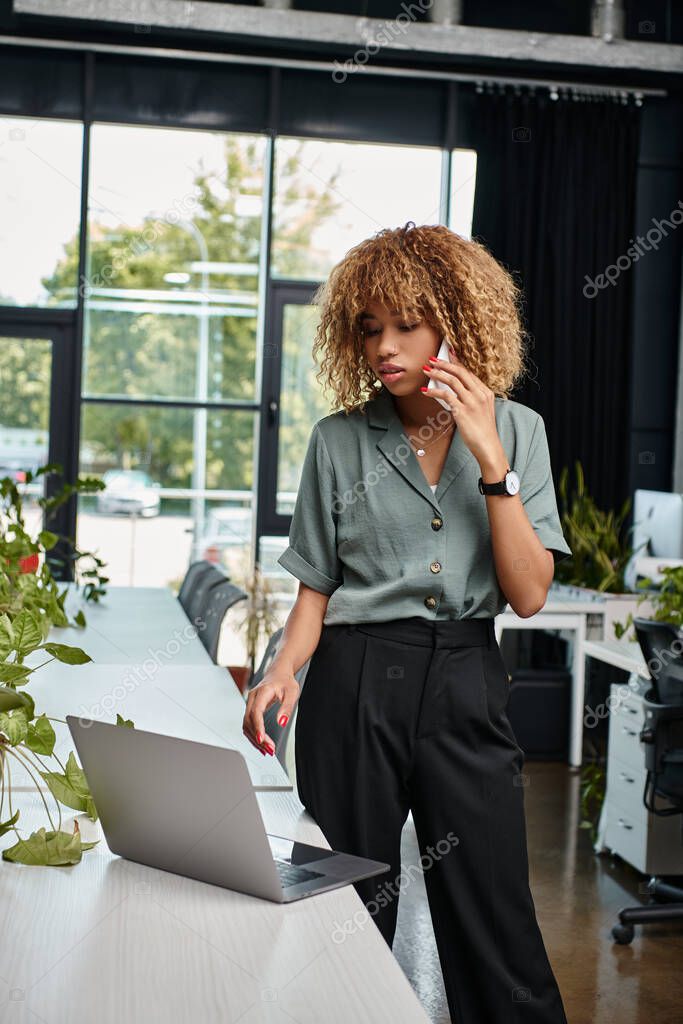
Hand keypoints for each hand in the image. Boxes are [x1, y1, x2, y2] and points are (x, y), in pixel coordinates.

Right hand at [242, 669, 299, 755]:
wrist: (279, 673)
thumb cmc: (285, 681)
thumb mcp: (292, 692)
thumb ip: (287, 707)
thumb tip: (282, 722)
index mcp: (262, 692)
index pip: (255, 712)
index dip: (257, 727)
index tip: (261, 740)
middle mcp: (252, 698)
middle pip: (249, 721)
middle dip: (258, 737)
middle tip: (270, 750)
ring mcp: (250, 703)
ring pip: (246, 725)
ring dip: (254, 739)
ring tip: (267, 750)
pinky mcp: (251, 709)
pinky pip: (248, 724)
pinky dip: (253, 735)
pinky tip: (261, 744)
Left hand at [421, 342, 502, 464]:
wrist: (488, 447)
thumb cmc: (484, 431)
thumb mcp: (483, 411)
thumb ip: (472, 400)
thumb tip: (454, 393)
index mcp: (486, 393)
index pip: (469, 373)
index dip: (457, 362)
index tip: (448, 353)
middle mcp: (480, 394)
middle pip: (461, 372)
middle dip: (445, 364)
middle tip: (433, 360)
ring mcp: (471, 402)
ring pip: (452, 381)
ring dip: (437, 374)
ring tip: (427, 371)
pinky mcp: (462, 411)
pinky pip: (445, 395)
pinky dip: (434, 391)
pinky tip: (425, 391)